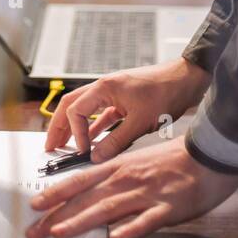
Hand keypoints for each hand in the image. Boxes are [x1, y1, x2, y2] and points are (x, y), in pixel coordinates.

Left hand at [27, 137, 237, 237]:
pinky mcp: (167, 208)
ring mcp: (146, 194)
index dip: (55, 193)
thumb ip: (116, 180)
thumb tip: (92, 197)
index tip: (34, 204)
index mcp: (118, 167)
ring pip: (108, 209)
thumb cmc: (172, 160)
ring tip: (60, 233)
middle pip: (87, 198)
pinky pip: (145, 221)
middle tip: (35, 231)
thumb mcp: (138, 163)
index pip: (80, 181)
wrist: (208, 155)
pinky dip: (129, 230)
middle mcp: (127, 179)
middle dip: (58, 215)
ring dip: (82, 221)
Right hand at [44, 57, 210, 161]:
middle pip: (72, 105)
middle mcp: (105, 87)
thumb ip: (116, 142)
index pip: (76, 110)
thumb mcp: (140, 122)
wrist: (187, 79)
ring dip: (75, 127)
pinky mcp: (124, 100)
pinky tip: (94, 142)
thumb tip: (96, 158)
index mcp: (104, 87)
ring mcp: (114, 93)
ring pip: (86, 110)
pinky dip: (95, 128)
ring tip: (65, 146)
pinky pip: (103, 115)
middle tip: (50, 146)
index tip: (83, 151)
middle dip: (59, 126)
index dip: (76, 133)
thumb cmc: (166, 92)